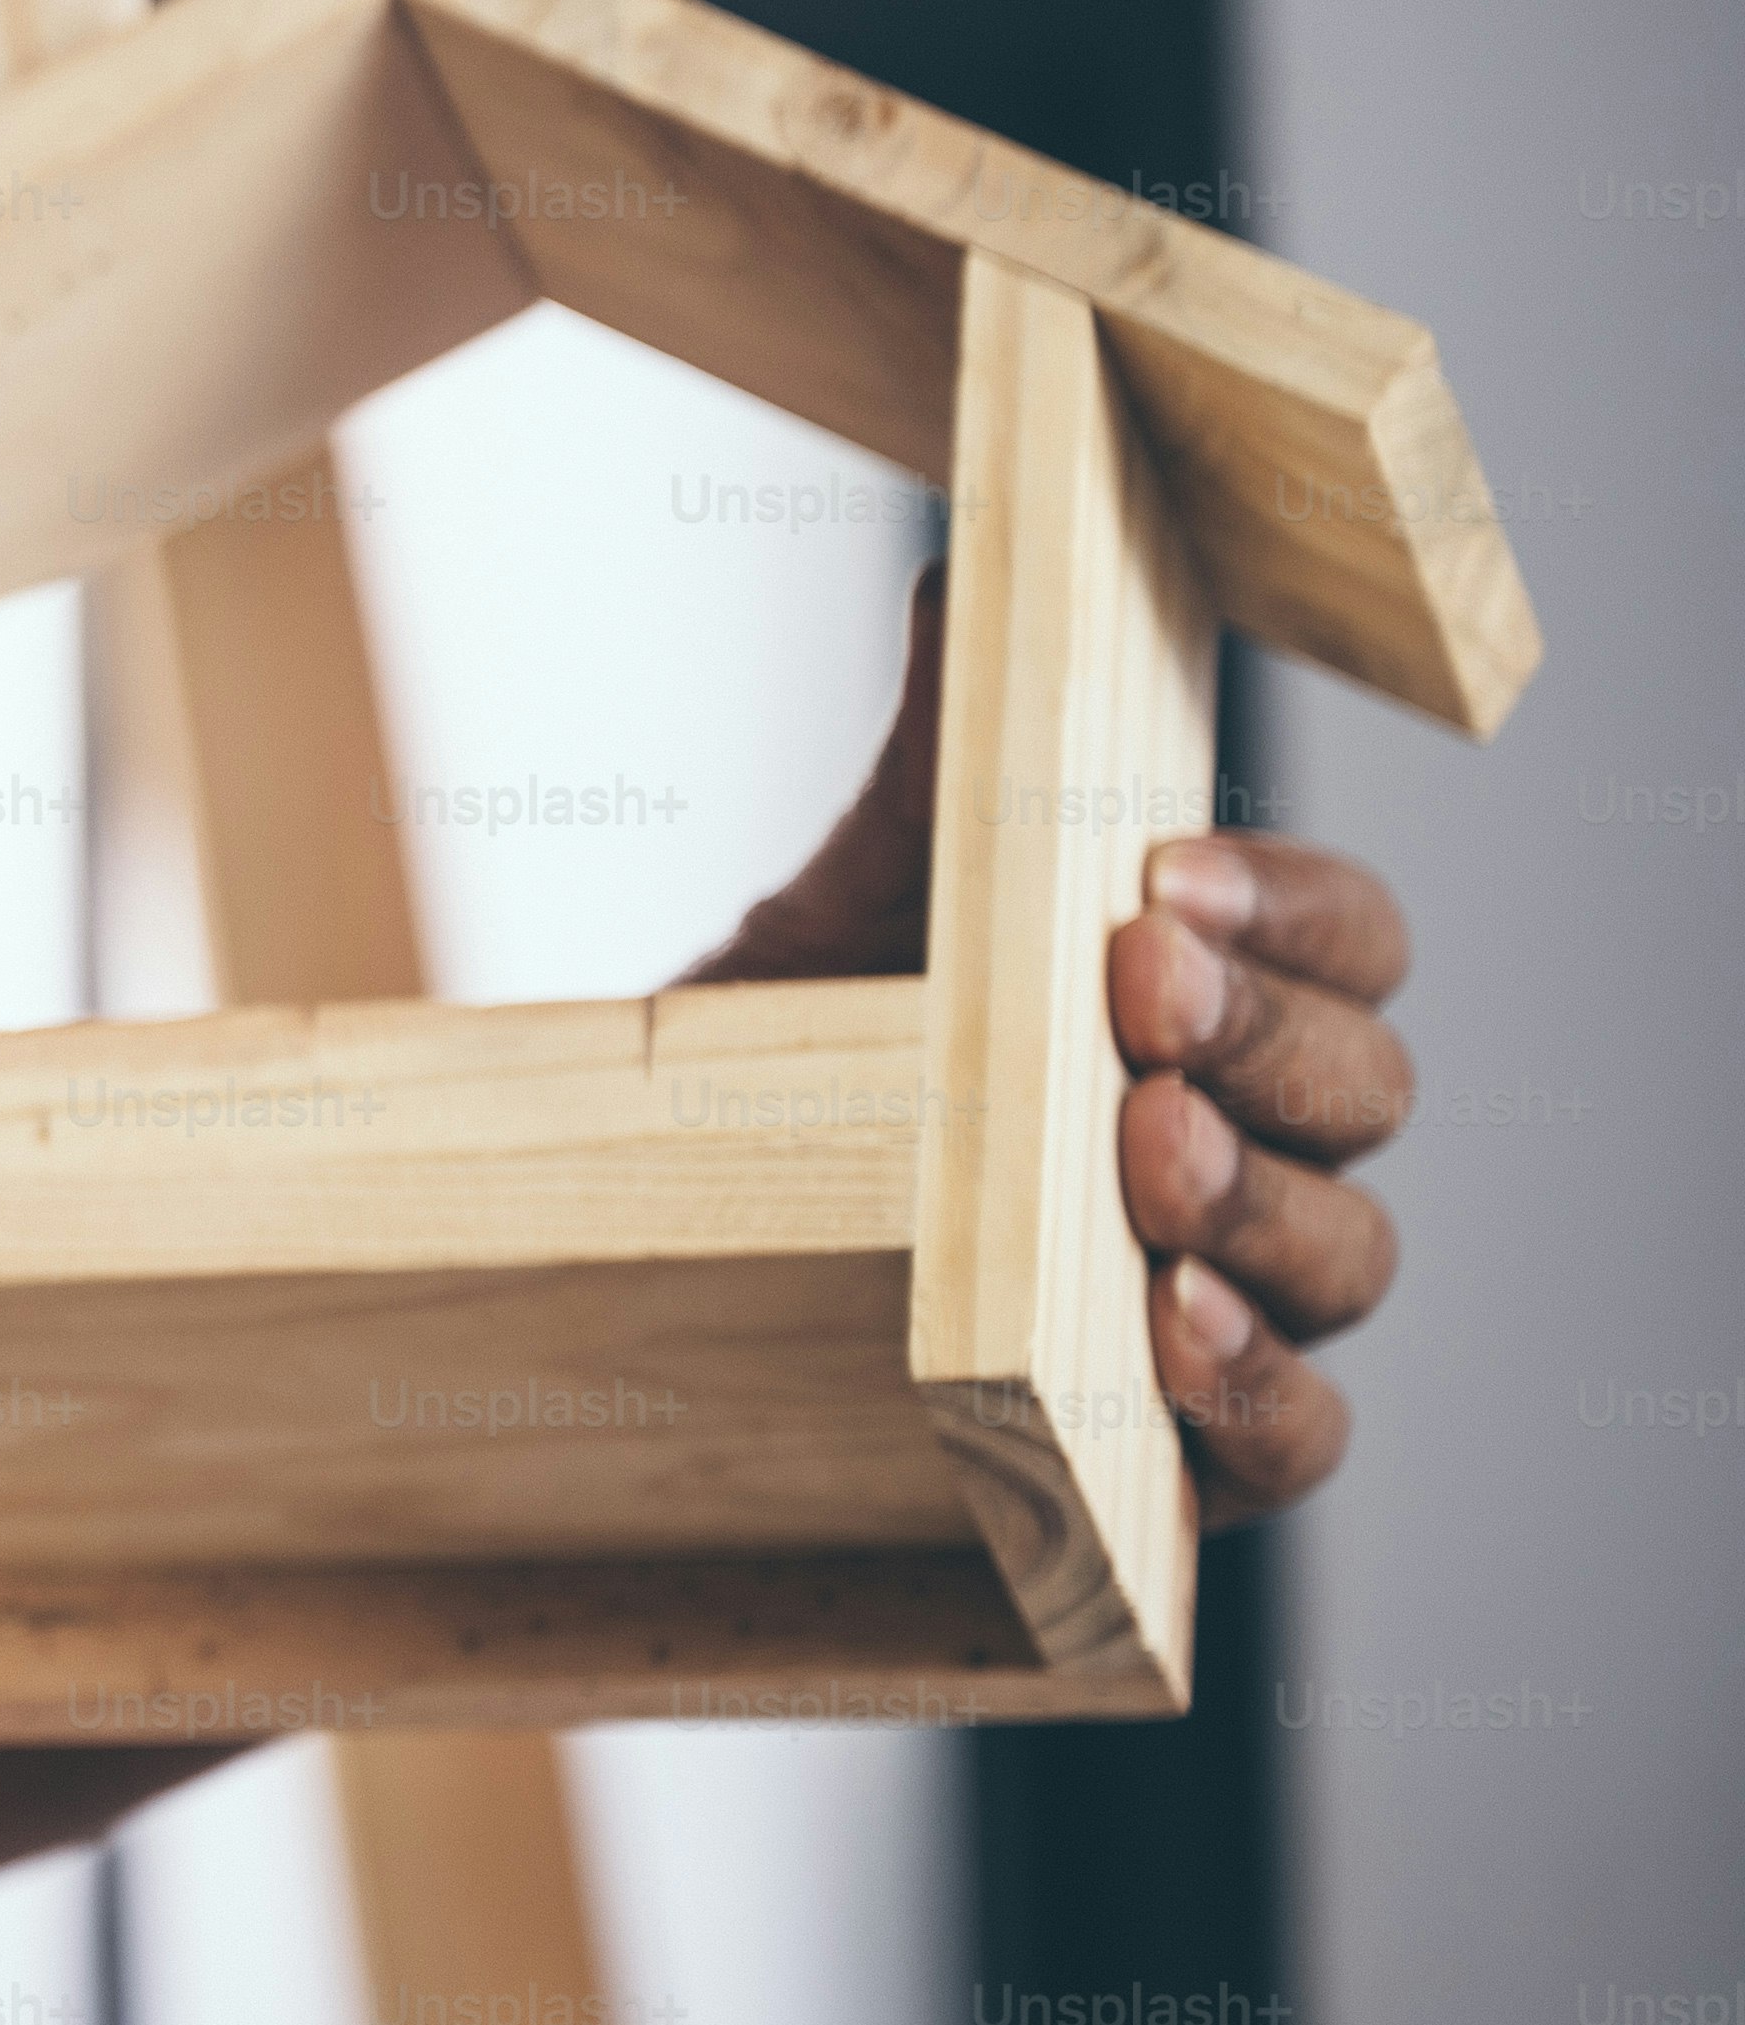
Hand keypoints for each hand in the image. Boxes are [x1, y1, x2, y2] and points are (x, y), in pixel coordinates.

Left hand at [692, 573, 1409, 1522]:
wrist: (658, 1259)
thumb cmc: (804, 1072)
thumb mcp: (842, 917)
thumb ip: (932, 773)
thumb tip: (965, 577)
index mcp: (1214, 998)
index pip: (1345, 937)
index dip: (1286, 906)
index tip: (1152, 880)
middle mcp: (1254, 1143)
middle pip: (1365, 1088)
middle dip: (1263, 1037)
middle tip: (1137, 1004)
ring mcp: (1230, 1296)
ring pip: (1350, 1257)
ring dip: (1262, 1202)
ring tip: (1147, 1158)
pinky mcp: (1176, 1447)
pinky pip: (1292, 1441)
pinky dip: (1255, 1393)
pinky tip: (1165, 1338)